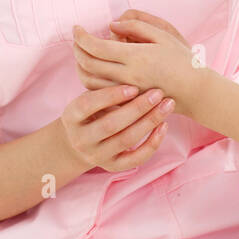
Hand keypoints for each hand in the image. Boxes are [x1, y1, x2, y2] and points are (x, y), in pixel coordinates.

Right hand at [58, 84, 173, 173]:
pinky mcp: (112, 166)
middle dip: (137, 108)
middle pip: (110, 125)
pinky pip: (135, 159)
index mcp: (71, 117)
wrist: (81, 142)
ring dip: (149, 121)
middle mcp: (81, 139)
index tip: (133, 86)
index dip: (110, 95)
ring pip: (126, 140)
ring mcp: (96, 155)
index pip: (88, 105)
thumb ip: (105, 89)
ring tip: (167, 105)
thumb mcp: (89, 98)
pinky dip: (152, 143)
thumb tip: (134, 71)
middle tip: (158, 93)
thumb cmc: (91, 111)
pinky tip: (164, 126)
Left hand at [75, 9, 190, 89]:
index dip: (81, 36)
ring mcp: (127, 91)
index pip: (96, 47)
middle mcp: (128, 76)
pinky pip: (99, 92)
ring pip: (89, 81)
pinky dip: (90, 79)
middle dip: (77, 49)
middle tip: (77, 38)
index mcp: (136, 56)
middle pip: (88, 64)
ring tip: (82, 52)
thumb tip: (111, 25)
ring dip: (80, 65)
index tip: (76, 28)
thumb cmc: (183, 59)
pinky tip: (94, 68)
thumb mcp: (164, 34)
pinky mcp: (127, 101)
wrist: (196, 92)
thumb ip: (137, 25)